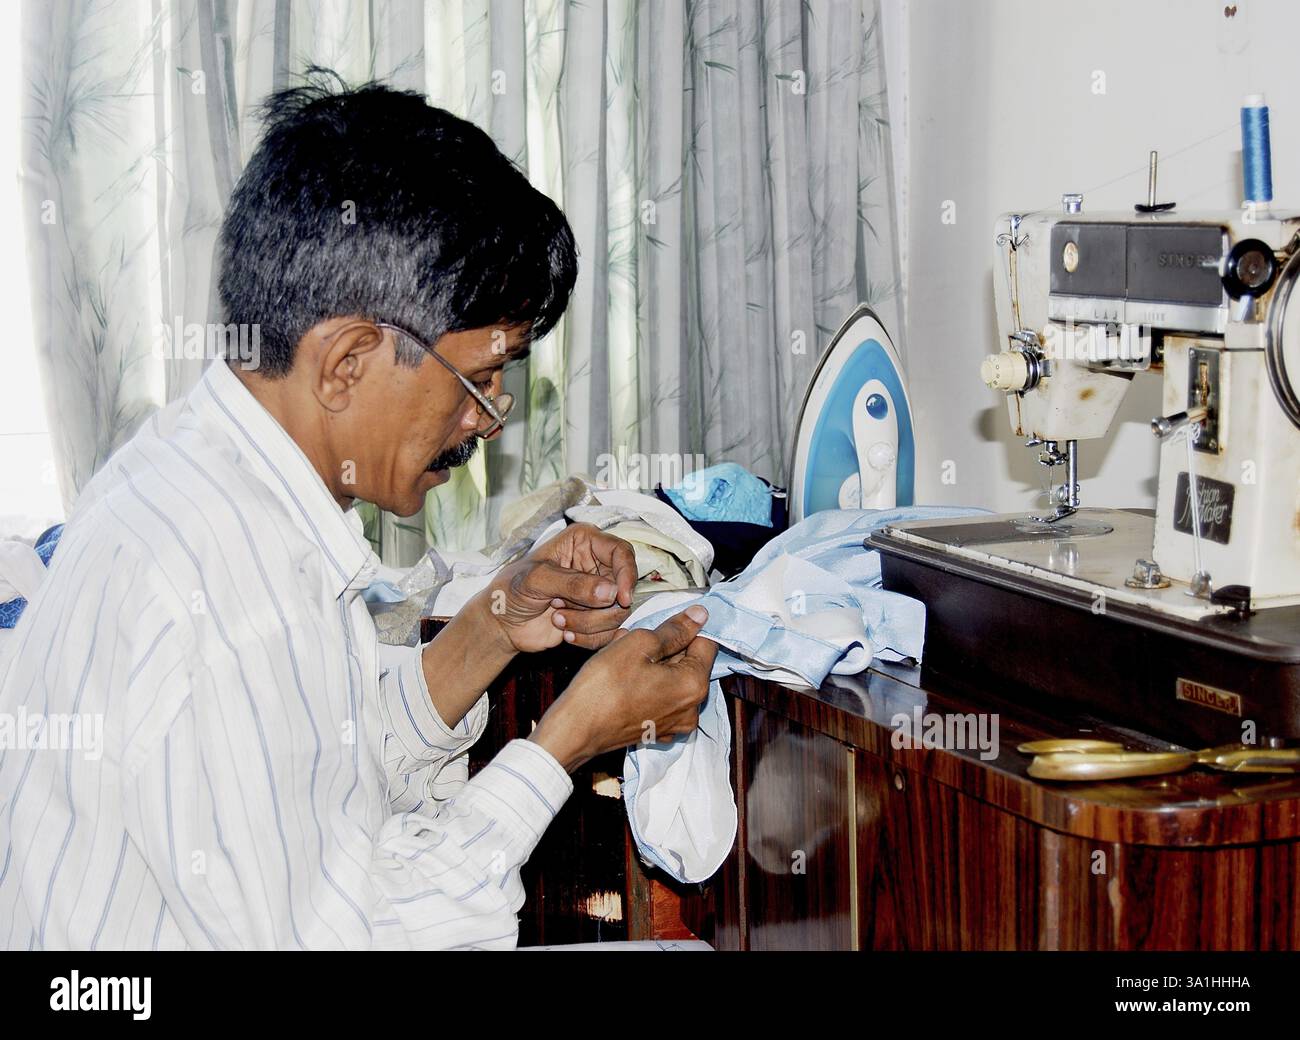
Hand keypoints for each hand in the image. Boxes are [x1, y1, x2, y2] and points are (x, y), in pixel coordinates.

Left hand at [477, 522, 637, 653]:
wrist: (502, 623)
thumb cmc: (511, 590)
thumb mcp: (537, 580)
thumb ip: (573, 583)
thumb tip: (611, 592)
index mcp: (584, 542)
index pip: (621, 552)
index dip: (626, 574)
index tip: (621, 598)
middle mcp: (596, 565)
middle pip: (623, 588)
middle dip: (595, 606)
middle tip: (559, 606)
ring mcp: (598, 594)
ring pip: (617, 614)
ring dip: (587, 623)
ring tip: (557, 618)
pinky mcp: (597, 619)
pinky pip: (609, 633)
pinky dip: (588, 638)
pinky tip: (564, 632)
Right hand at [530, 605, 718, 771]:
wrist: (575, 730)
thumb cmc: (603, 686)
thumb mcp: (638, 645)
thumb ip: (674, 630)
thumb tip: (700, 615)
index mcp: (694, 685)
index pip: (706, 643)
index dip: (685, 629)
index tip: (661, 625)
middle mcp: (692, 709)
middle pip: (689, 663)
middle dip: (666, 648)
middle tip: (636, 644)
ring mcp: (675, 724)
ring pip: (673, 680)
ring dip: (655, 665)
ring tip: (626, 661)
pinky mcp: (658, 731)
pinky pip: (662, 698)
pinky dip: (649, 685)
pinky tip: (625, 681)